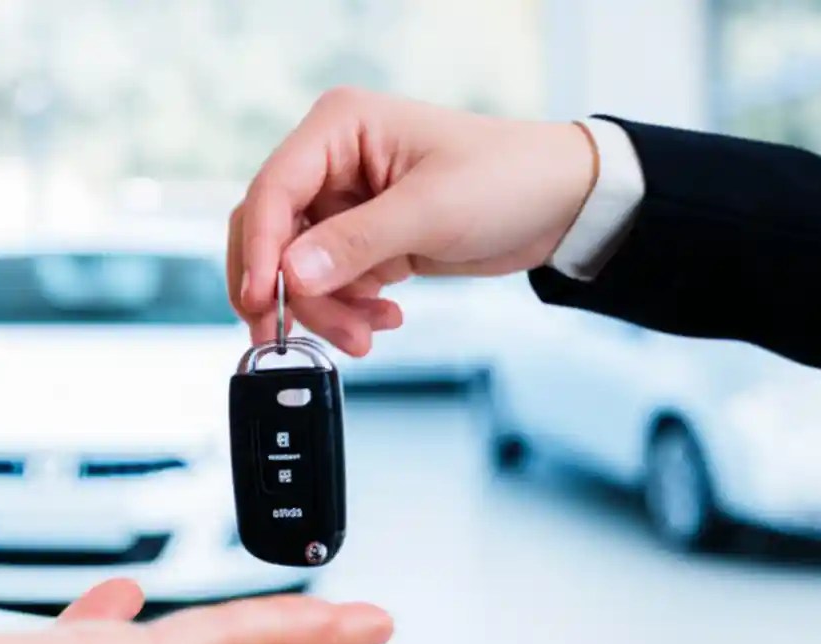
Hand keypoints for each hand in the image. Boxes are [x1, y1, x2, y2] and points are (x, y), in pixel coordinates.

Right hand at [227, 87, 596, 355]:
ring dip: (323, 310)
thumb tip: (289, 275)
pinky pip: (328, 284)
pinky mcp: (361, 240)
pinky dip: (347, 311)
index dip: (259, 249)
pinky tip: (383, 319)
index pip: (272, 190)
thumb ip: (353, 243)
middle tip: (285, 338)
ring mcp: (344, 203)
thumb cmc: (509, 177)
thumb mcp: (430, 210)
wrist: (561, 202)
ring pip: (296, 269)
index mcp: (339, 128)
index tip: (261, 301)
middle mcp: (331, 161)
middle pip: (271, 233)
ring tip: (364, 335)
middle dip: (284, 291)